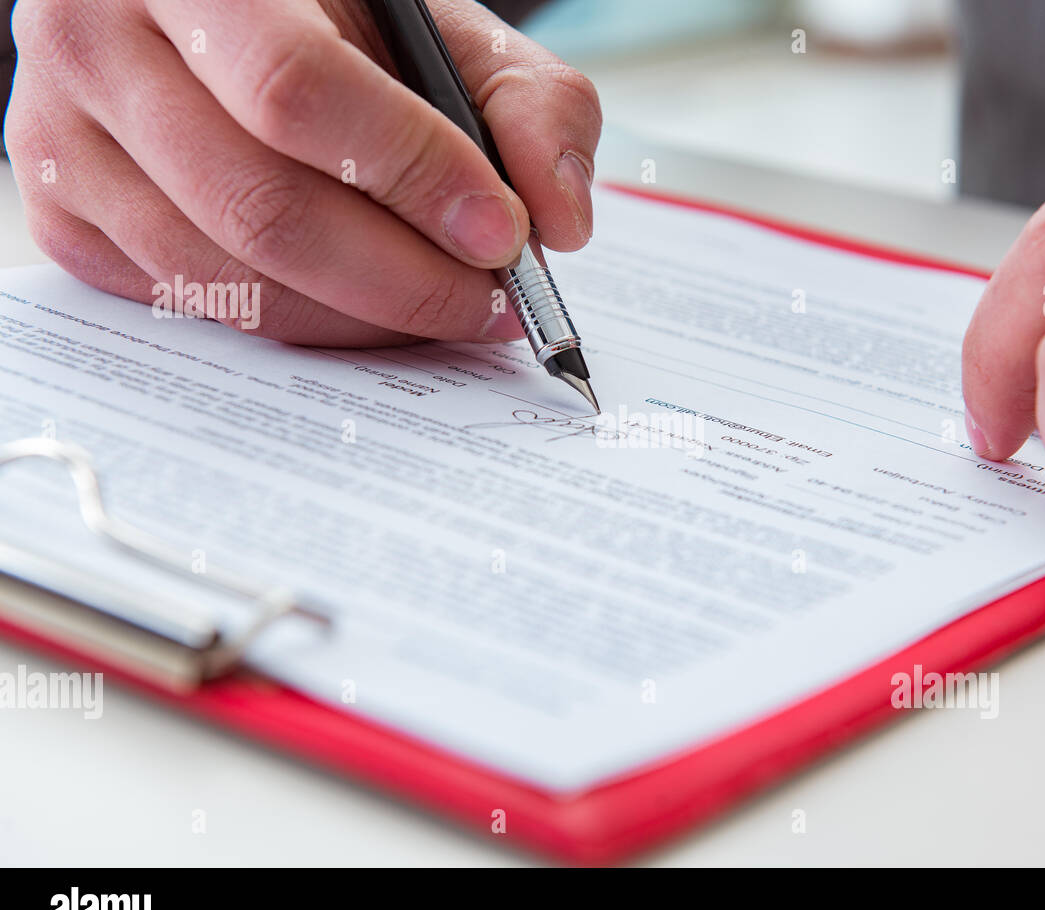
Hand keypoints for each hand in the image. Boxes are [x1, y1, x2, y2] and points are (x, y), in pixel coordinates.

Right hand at [4, 0, 600, 344]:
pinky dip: (305, 325)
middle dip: (404, 279)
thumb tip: (561, 219)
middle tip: (492, 300)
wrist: (211, 18)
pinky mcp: (69, 224)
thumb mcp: (440, 28)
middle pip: (261, 208)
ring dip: (363, 318)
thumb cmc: (330, 20)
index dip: (414, 176)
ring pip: (231, 280)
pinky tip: (364, 301)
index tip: (506, 235)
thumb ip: (529, 103)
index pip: (296, 91)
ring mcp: (62, 143)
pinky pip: (201, 312)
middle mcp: (97, 45)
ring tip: (444, 304)